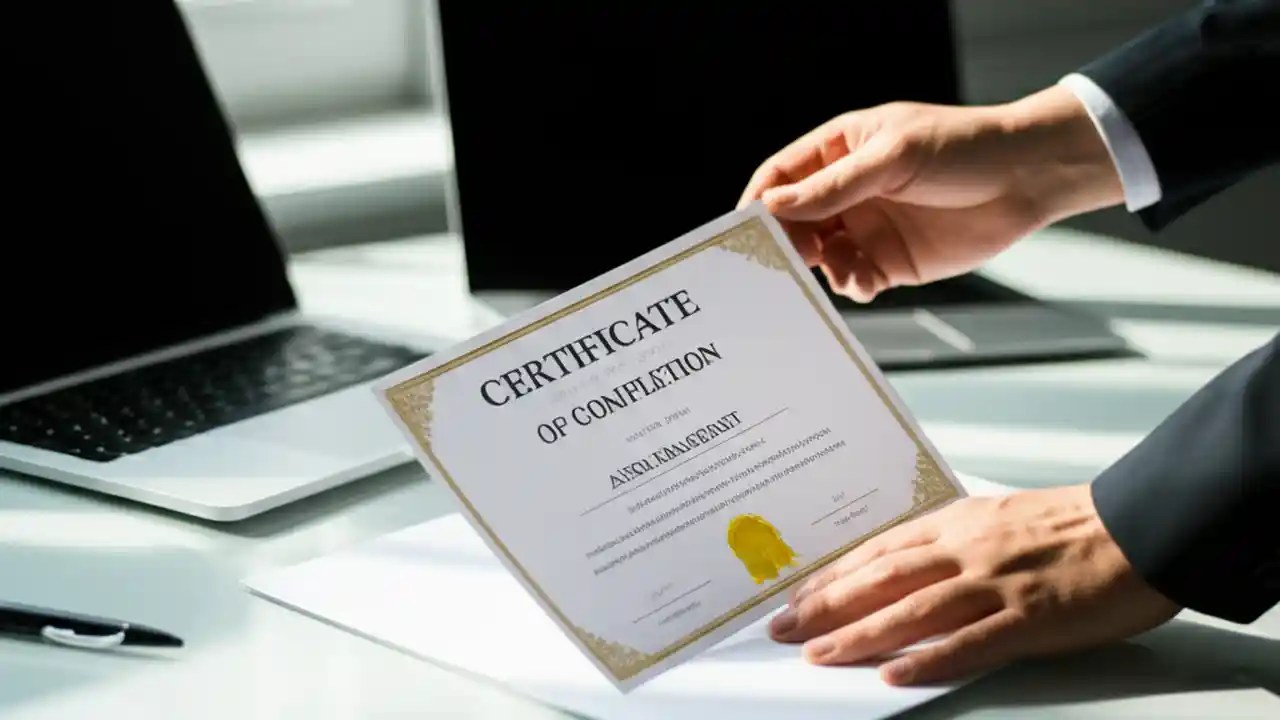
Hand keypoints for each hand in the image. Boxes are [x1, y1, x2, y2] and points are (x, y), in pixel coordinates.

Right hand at [738, 85, 1123, 301]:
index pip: (781, 178)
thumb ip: (834, 186)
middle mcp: (846, 192)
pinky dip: (851, 286)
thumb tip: (774, 207)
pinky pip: (854, 281)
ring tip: (842, 268)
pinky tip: (865, 282)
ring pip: (821, 257)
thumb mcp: (894, 157)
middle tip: (784, 263)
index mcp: (839, 150)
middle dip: (786, 244)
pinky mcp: (891, 262)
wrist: (1030, 178)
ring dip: (821, 269)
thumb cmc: (965, 148)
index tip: (747, 230)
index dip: (760, 203)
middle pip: (794, 223)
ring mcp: (867, 228)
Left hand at [768, 485, 1179, 684]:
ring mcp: (995, 584)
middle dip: (825, 605)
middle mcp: (966, 550)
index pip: (878, 552)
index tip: (794, 597)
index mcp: (957, 524)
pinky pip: (969, 642)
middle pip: (880, 579)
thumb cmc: (1071, 523)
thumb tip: (902, 561)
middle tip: (782, 629)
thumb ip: (950, 540)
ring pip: (912, 610)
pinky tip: (894, 673)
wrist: (1140, 525)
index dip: (831, 576)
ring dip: (860, 634)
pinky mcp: (1029, 617)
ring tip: (819, 655)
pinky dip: (929, 658)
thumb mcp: (997, 518)